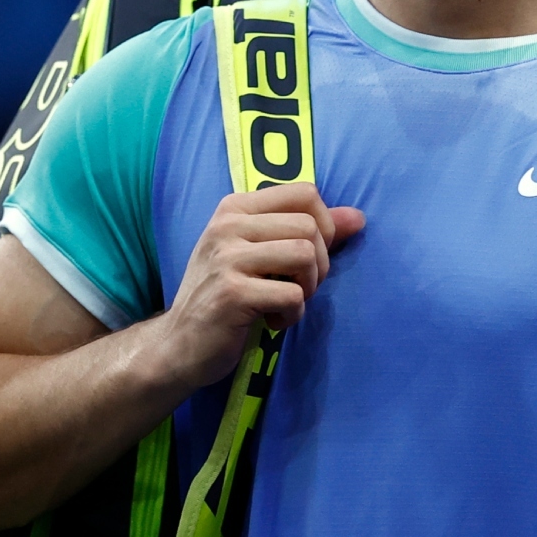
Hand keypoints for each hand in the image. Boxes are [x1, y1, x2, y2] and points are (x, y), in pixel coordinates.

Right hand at [150, 184, 364, 390]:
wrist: (178, 344)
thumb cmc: (224, 295)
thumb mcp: (260, 254)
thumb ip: (307, 231)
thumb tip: (358, 217)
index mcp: (235, 207)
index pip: (305, 192)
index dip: (324, 225)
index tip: (310, 255)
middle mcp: (227, 225)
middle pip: (309, 227)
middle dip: (320, 264)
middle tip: (298, 287)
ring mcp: (227, 258)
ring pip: (305, 255)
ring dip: (308, 287)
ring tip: (286, 302)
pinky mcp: (231, 293)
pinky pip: (293, 295)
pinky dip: (293, 313)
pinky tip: (272, 320)